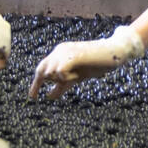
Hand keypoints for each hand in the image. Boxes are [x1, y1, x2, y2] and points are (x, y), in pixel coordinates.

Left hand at [29, 24, 143, 100]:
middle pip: (42, 71)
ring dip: (62, 80)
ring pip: (50, 73)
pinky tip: (77, 76)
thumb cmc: (97, 64)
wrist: (115, 52)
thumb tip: (49, 96)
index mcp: (59, 53)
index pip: (41, 68)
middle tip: (47, 93)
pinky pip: (60, 72)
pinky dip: (67, 78)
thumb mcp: (76, 76)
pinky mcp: (72, 55)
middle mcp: (59, 50)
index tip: (33, 97)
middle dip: (43, 83)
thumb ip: (62, 84)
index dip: (36, 84)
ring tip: (76, 77)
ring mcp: (65, 51)